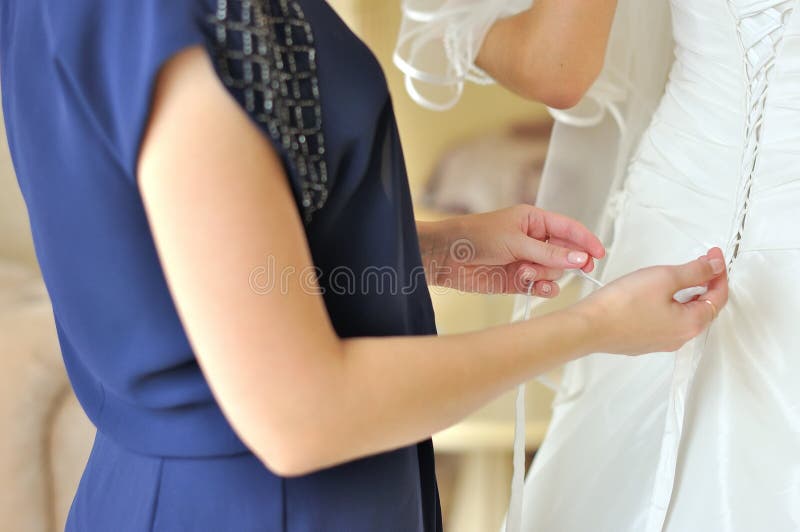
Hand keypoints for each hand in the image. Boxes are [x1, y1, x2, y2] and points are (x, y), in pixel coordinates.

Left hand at [419, 204, 605, 295]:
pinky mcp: (518, 280)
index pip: (569, 229)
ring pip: (553, 273)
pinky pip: (541, 287)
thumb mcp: (515, 240)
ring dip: (544, 276)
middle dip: (562, 262)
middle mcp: (533, 240)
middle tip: (564, 268)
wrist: (446, 257)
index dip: (586, 241)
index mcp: (534, 221)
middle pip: (564, 254)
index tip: (598, 254)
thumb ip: (548, 252)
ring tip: (524, 273)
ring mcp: (526, 261)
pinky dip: (541, 289)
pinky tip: (533, 287)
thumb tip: (578, 258)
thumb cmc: (474, 236)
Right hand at [571, 248, 728, 355]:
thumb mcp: (663, 278)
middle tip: (702, 262)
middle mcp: (680, 338)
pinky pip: (666, 322)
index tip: (713, 255)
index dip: (719, 272)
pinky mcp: (643, 341)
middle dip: (706, 283)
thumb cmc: (622, 305)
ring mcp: (661, 342)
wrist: (588, 327)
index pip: (718, 296)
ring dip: (688, 294)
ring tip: (679, 276)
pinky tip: (657, 294)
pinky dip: (671, 305)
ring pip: (684, 315)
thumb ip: (695, 272)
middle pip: (703, 308)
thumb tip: (716, 267)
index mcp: (691, 324)